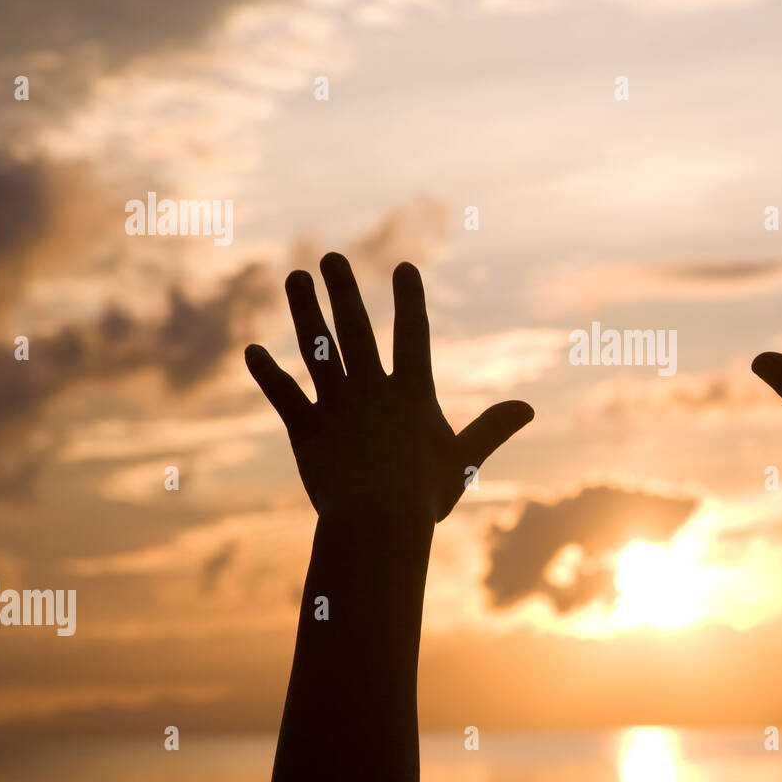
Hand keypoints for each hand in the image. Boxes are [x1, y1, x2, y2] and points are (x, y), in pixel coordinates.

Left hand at [244, 253, 532, 522]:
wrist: (378, 523)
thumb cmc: (425, 496)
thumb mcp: (465, 459)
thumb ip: (493, 427)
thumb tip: (528, 408)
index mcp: (411, 393)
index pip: (413, 335)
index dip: (409, 299)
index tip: (403, 266)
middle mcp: (371, 390)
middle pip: (355, 329)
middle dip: (344, 289)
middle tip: (331, 258)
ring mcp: (336, 406)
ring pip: (317, 349)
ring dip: (305, 311)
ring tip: (295, 277)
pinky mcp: (305, 429)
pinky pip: (282, 395)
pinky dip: (266, 373)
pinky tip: (253, 350)